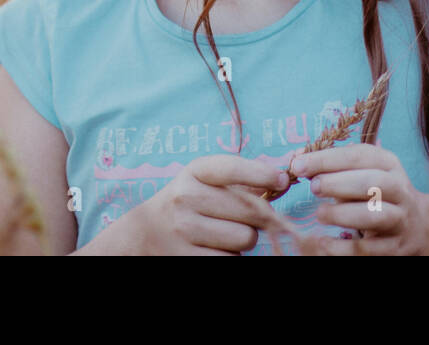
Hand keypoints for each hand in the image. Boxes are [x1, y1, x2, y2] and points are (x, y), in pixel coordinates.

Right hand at [126, 154, 289, 254]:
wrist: (147, 232)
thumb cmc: (189, 201)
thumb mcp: (204, 180)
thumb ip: (240, 179)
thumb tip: (282, 182)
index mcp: (194, 172)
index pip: (232, 168)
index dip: (262, 174)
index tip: (281, 181)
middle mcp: (186, 197)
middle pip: (250, 210)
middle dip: (258, 216)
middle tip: (247, 218)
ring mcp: (185, 230)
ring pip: (246, 239)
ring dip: (245, 239)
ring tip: (226, 233)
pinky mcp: (188, 258)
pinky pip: (233, 260)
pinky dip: (233, 257)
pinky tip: (217, 248)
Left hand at [289, 143, 428, 255]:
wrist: (416, 225)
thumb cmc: (375, 192)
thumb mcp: (360, 172)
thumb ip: (330, 166)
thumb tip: (296, 159)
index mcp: (389, 164)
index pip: (359, 155)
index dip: (327, 159)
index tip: (299, 165)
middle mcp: (399, 189)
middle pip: (372, 183)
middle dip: (339, 183)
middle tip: (314, 188)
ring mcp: (400, 219)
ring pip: (375, 215)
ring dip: (343, 214)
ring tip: (320, 214)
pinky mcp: (395, 247)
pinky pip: (370, 248)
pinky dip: (344, 248)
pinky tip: (323, 242)